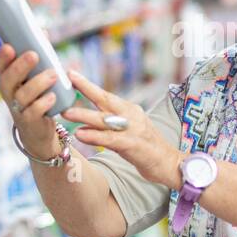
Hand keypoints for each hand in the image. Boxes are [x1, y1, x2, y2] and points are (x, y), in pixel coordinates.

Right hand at [0, 45, 62, 158]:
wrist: (37, 130)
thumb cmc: (36, 96)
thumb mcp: (35, 76)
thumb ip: (39, 57)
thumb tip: (43, 31)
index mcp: (8, 80)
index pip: (1, 67)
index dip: (3, 58)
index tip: (9, 46)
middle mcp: (9, 94)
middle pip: (8, 80)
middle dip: (20, 67)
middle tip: (34, 54)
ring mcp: (18, 109)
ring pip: (22, 96)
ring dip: (37, 83)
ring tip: (52, 74)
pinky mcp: (30, 122)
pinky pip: (33, 113)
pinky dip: (43, 104)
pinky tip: (52, 97)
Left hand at [64, 70, 180, 187]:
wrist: (169, 163)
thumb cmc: (145, 148)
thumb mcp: (127, 131)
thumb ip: (107, 126)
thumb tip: (83, 124)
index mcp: (129, 109)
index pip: (105, 94)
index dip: (87, 84)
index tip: (71, 73)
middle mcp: (131, 115)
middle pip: (105, 99)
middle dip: (85, 88)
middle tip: (66, 80)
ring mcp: (133, 129)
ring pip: (105, 119)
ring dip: (85, 114)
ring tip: (66, 112)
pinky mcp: (133, 145)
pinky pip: (110, 139)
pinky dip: (94, 136)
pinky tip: (80, 134)